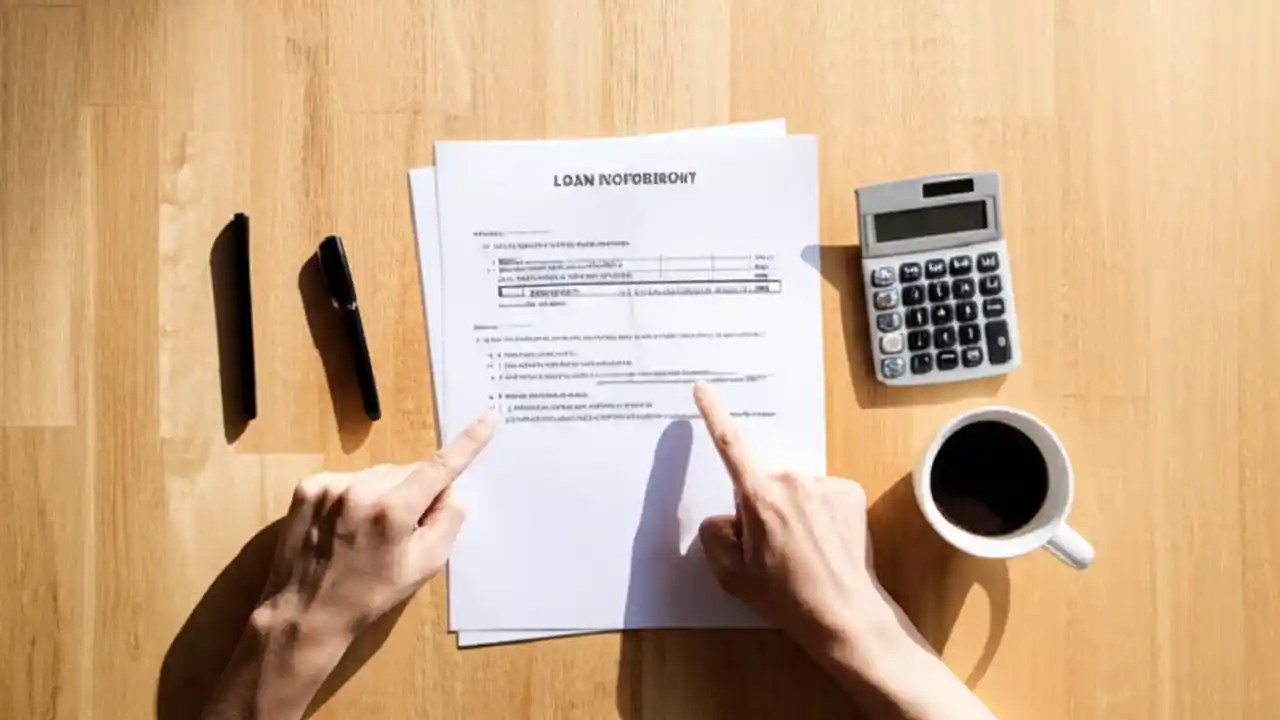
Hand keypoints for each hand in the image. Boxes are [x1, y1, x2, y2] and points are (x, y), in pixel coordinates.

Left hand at [204, 411, 495, 719]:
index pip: (440, 467)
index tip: (488, 417)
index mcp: (393, 511)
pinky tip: (345, 525)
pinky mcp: (309, 487)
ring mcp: (331, 485)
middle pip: (407, 472)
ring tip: (367, 532)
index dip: (468, 442)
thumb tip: (451, 489)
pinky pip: (350, 479)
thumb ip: (447, 522)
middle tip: (403, 530)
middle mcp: (361, 490)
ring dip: (383, 493)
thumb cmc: (370, 595)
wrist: (304, 613)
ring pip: (378, 475)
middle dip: (414, 492)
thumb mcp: (423, 567)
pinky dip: (355, 495)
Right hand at [692, 382, 994, 718]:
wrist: (841, 613)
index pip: (730, 446)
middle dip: (761, 506)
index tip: (704, 389)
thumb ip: (715, 534)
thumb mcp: (730, 573)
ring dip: (793, 510)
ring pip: (794, 489)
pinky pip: (821, 494)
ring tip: (802, 550)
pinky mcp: (849, 492)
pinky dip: (819, 513)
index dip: (714, 415)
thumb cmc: (784, 596)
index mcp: (759, 497)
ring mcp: (824, 484)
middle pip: (763, 482)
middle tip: (772, 548)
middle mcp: (792, 481)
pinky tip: (825, 542)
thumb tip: (726, 517)